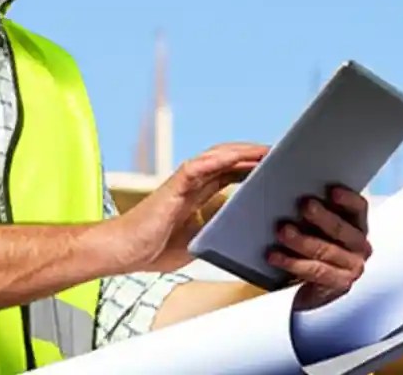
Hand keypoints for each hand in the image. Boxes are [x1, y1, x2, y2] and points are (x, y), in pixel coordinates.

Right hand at [113, 143, 268, 271]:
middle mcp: (191, 183)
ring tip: (267, 150)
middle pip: (228, 159)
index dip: (251, 166)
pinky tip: (237, 156)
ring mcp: (182, 182)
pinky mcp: (173, 186)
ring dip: (243, 152)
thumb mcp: (196, 240)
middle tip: (279, 153)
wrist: (123, 252)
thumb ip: (214, 230)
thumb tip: (239, 232)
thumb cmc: (152, 249)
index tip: (274, 166)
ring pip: (217, 157)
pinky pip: (199, 166)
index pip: (229, 173)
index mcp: (196, 194)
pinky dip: (219, 159)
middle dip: (253, 154)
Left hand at [270, 185, 372, 310]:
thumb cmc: (313, 251)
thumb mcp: (316, 230)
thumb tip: (293, 196)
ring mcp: (352, 268)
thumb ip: (313, 214)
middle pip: (342, 228)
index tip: (331, 190)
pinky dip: (292, 263)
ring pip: (326, 250)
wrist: (312, 292)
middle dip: (321, 216)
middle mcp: (360, 246)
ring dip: (302, 239)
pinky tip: (274, 256)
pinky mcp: (339, 285)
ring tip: (282, 231)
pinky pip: (314, 271)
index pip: (359, 208)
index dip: (347, 198)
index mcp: (358, 226)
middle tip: (303, 205)